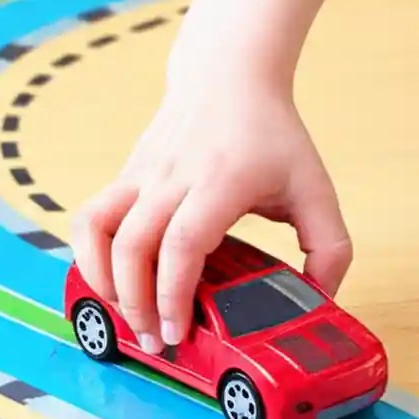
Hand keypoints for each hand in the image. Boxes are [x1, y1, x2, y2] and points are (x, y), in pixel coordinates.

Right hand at [70, 76, 349, 354]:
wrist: (227, 75)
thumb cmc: (272, 136)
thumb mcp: (315, 188)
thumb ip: (330, 248)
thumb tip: (320, 300)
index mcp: (220, 182)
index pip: (182, 243)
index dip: (173, 293)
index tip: (178, 332)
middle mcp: (172, 177)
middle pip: (132, 246)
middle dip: (137, 303)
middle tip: (157, 342)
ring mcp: (141, 174)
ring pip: (96, 229)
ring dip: (103, 281)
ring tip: (126, 316)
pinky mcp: (124, 175)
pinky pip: (90, 218)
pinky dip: (89, 255)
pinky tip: (110, 282)